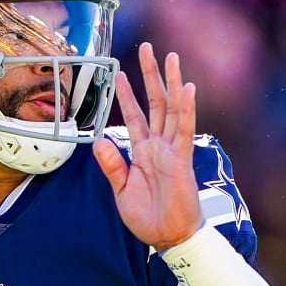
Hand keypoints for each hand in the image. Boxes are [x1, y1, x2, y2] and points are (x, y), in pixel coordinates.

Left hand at [92, 42, 202, 250]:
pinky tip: (186, 89)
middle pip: (155, 103)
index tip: (118, 74)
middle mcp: (159, 145)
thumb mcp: (121, 189)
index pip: (134, 116)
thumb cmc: (148, 216)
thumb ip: (111, 164)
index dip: (127, 95)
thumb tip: (99, 139)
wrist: (167, 237)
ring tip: (171, 57)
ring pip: (172, 109)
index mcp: (143, 151)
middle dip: (151, 75)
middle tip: (148, 48)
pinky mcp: (182, 160)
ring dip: (171, 82)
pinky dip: (186, 109)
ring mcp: (172, 150)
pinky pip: (184, 130)